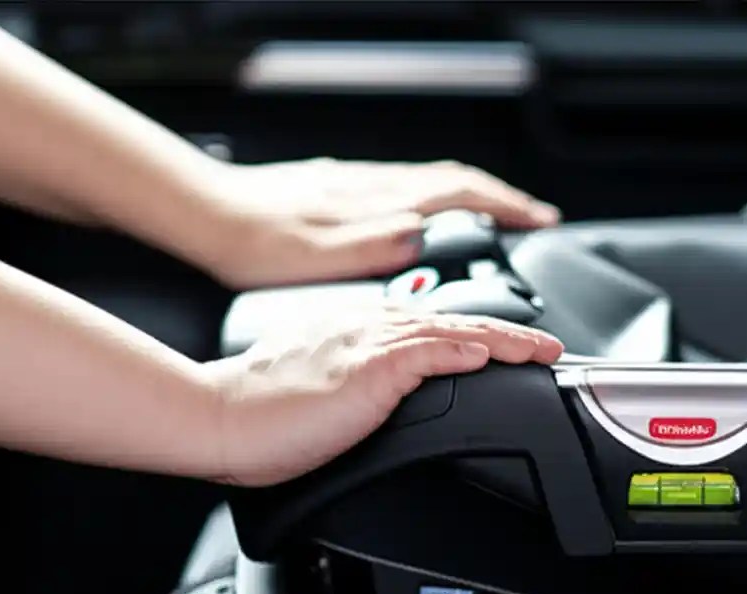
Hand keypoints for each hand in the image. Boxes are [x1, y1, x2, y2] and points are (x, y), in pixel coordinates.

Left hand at [204, 158, 560, 288]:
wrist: (207, 214)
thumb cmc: (254, 241)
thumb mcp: (315, 256)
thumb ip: (373, 246)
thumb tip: (422, 238)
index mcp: (377, 203)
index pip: (459, 196)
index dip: (506, 208)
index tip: (539, 222)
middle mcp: (372, 186)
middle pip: (453, 183)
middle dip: (499, 199)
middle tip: (530, 219)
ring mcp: (356, 185)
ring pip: (428, 183)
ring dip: (468, 198)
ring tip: (492, 218)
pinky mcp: (338, 190)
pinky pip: (403, 187)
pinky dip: (433, 200)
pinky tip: (425, 216)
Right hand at [206, 307, 562, 486]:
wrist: (220, 421)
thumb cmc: (259, 414)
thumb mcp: (321, 388)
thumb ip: (360, 382)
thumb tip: (389, 397)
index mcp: (356, 331)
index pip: (429, 326)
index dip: (475, 334)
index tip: (507, 346)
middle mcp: (365, 328)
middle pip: (451, 322)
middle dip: (506, 332)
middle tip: (546, 347)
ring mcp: (365, 345)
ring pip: (448, 331)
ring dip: (501, 340)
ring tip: (539, 351)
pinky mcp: (363, 370)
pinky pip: (424, 354)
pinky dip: (461, 352)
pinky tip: (489, 356)